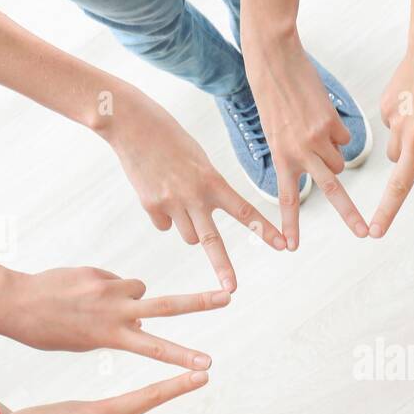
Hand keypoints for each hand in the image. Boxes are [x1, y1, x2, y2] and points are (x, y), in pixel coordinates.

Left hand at [0, 267, 229, 370]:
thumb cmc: (48, 331)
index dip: (183, 357)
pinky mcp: (98, 273)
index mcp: (110, 335)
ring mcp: (107, 288)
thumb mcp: (85, 341)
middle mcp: (114, 310)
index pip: (155, 347)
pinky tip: (82, 294)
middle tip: (227, 296)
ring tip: (101, 305)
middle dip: (200, 302)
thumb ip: (117, 330)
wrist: (16, 303)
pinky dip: (109, 288)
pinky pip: (116, 280)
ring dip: (133, 298)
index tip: (207, 364)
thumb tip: (141, 317)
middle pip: (167, 306)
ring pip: (140, 289)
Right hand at [102, 94, 286, 288]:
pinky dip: (164, 216)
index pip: (245, 211)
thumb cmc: (170, 137)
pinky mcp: (149, 205)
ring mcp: (170, 202)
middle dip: (223, 267)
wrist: (131, 123)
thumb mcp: (199, 160)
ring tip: (178, 197)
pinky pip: (164, 225)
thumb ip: (206, 190)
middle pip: (211, 240)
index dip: (265, 230)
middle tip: (232, 289)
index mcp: (212, 181)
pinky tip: (157, 192)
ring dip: (188, 227)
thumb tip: (194, 225)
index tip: (282, 246)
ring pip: (187, 236)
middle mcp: (193, 196)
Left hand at [243, 33, 366, 247]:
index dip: (290, 224)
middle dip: (350, 215)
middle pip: (331, 190)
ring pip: (340, 163)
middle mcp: (300, 151)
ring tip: (319, 136)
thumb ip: (293, 152)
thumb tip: (321, 163)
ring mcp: (318, 137)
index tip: (292, 247)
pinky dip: (338, 134)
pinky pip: (344, 139)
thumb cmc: (269, 93)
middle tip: (365, 233)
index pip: (288, 198)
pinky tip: (323, 117)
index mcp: (280, 155)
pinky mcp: (332, 122)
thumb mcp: (273, 130)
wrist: (274, 59)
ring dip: (335, 157)